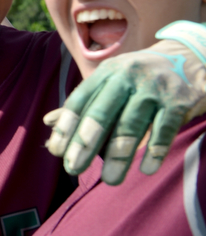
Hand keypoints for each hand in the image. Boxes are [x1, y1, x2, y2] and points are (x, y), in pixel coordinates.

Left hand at [46, 27, 205, 183]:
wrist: (188, 56)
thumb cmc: (139, 77)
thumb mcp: (111, 82)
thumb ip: (84, 103)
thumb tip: (48, 122)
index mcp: (107, 72)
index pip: (80, 100)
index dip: (66, 126)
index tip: (55, 151)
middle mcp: (128, 76)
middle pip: (102, 112)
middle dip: (85, 143)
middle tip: (73, 168)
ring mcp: (154, 87)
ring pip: (131, 124)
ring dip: (119, 155)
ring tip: (110, 179)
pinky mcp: (179, 99)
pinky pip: (164, 128)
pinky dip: (155, 151)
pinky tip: (147, 170)